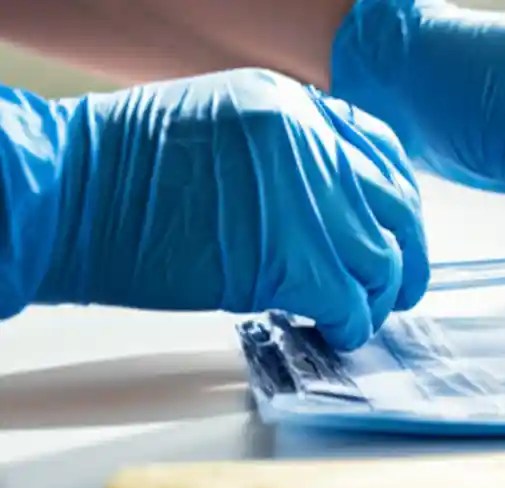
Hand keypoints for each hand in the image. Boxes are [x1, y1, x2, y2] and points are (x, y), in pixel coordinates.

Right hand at [34, 68, 427, 349]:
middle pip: (397, 209)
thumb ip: (283, 156)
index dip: (398, 201)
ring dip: (375, 299)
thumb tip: (324, 207)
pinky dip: (350, 327)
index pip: (381, 154)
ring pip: (382, 262)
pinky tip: (334, 333)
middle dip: (404, 256)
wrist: (70, 194)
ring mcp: (309, 202)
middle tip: (396, 288)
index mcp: (294, 108)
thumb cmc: (121, 173)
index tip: (397, 228)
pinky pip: (351, 305)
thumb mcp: (220, 128)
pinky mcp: (295, 261)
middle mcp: (313, 146)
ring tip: (356, 316)